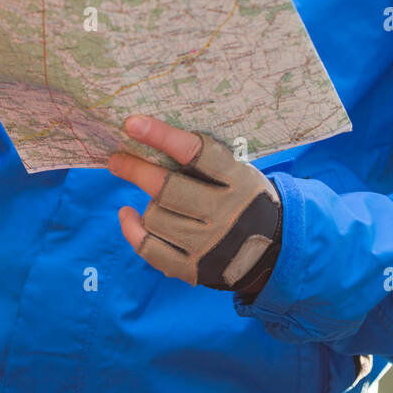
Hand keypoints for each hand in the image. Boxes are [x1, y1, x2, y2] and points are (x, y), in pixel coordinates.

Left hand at [107, 115, 281, 293]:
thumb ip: (206, 159)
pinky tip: (128, 215)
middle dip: (135, 169)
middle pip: (166, 188)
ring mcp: (208, 243)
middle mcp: (223, 212)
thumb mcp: (241, 171)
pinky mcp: (194, 268)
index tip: (132, 124)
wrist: (274, 248)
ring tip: (150, 197)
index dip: (161, 136)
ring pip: (155, 217)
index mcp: (237, 180)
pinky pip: (150, 248)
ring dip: (146, 203)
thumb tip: (150, 137)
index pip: (194, 152)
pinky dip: (132, 230)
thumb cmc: (245, 197)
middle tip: (117, 159)